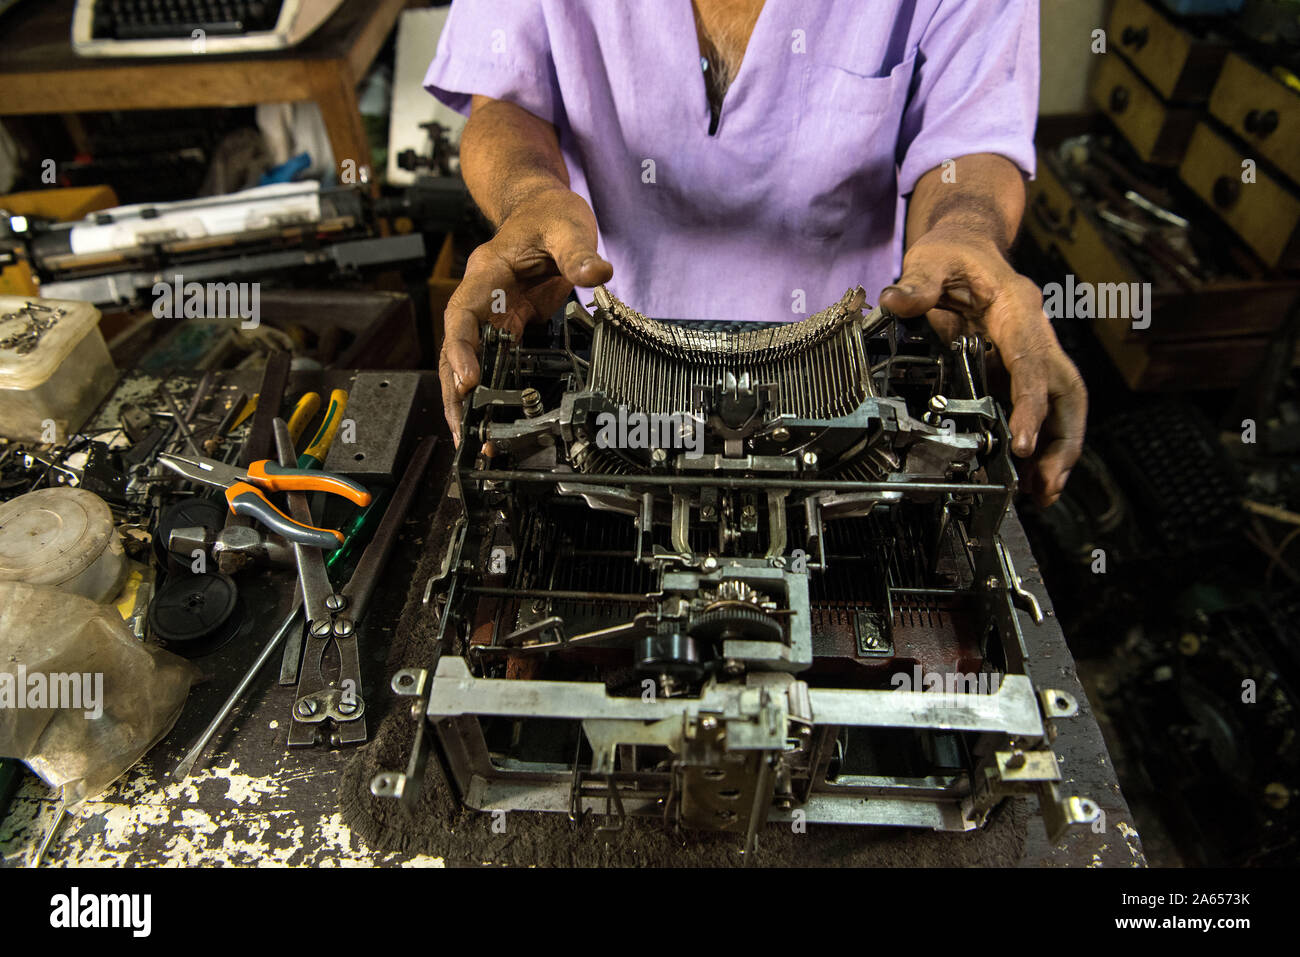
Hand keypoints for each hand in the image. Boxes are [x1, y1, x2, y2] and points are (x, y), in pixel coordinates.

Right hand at [440, 186, 612, 440]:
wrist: (544, 209)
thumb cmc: (548, 214)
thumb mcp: (567, 226)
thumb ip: (579, 253)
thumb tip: (597, 273)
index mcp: (488, 274)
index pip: (464, 315)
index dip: (461, 349)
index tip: (467, 380)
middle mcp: (483, 298)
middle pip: (457, 348)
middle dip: (454, 389)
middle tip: (461, 429)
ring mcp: (493, 316)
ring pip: (469, 361)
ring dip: (466, 399)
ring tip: (470, 438)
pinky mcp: (508, 327)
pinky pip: (493, 361)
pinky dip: (491, 391)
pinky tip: (493, 419)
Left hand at [878, 226, 1086, 506]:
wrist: (966, 243)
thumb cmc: (953, 252)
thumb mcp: (932, 259)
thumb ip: (917, 283)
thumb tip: (895, 300)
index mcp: (1019, 310)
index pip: (1033, 363)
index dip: (1032, 404)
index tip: (1022, 442)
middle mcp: (1035, 334)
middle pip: (1066, 392)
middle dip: (1061, 440)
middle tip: (1048, 484)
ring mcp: (1031, 353)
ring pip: (1060, 405)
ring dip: (1055, 449)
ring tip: (1043, 494)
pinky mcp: (1018, 369)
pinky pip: (1038, 408)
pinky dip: (1037, 441)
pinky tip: (1027, 474)